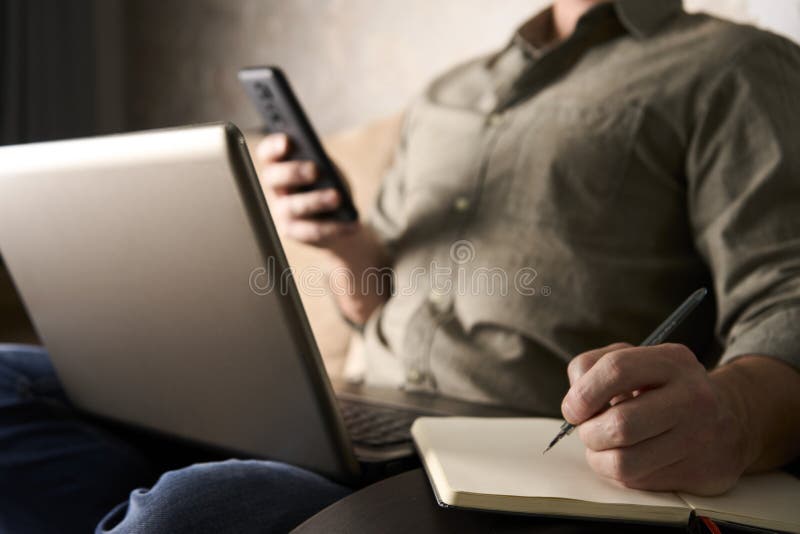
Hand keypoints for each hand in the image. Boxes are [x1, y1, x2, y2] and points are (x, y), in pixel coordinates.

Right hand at [255, 133, 356, 246]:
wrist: (339, 216)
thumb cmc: (329, 184)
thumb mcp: (327, 169)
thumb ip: (321, 163)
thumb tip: (322, 166)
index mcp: (280, 165)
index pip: (267, 153)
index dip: (273, 147)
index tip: (287, 141)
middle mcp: (275, 188)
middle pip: (273, 178)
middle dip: (293, 172)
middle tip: (314, 169)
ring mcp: (281, 211)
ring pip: (292, 206)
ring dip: (316, 201)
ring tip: (337, 197)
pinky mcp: (293, 232)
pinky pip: (312, 231)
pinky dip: (334, 227)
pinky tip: (353, 224)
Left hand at [562, 343, 750, 494]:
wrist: (729, 420)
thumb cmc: (664, 389)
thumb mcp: (635, 361)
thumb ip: (594, 367)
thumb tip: (574, 401)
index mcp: (672, 361)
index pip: (616, 369)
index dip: (584, 393)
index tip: (573, 409)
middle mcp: (693, 397)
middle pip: (620, 424)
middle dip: (590, 432)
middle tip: (589, 430)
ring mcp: (701, 437)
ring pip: (625, 462)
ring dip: (599, 458)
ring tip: (603, 446)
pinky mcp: (702, 473)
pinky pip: (639, 482)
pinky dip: (621, 473)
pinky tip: (629, 458)